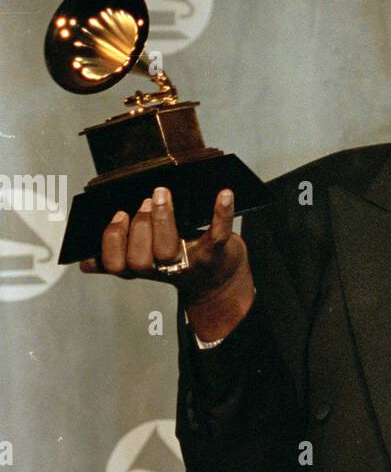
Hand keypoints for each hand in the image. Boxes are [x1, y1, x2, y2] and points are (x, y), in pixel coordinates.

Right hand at [79, 186, 254, 340]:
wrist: (219, 279)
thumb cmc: (178, 258)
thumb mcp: (147, 259)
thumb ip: (119, 256)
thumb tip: (85, 263)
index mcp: (141, 268)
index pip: (116, 265)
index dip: (113, 242)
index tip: (119, 215)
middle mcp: (162, 269)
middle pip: (141, 260)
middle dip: (139, 228)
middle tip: (146, 201)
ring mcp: (188, 262)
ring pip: (169, 249)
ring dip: (163, 220)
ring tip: (161, 194)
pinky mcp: (216, 253)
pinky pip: (218, 234)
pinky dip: (221, 213)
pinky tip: (224, 193)